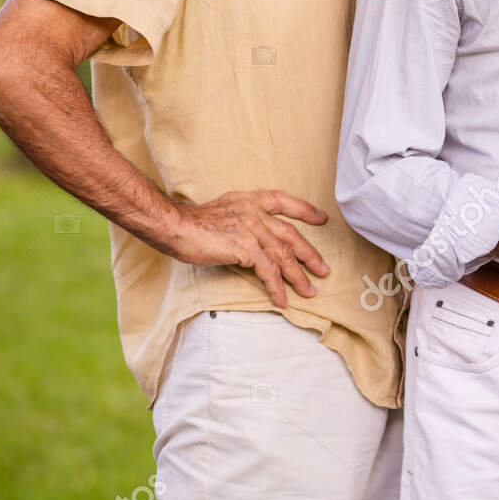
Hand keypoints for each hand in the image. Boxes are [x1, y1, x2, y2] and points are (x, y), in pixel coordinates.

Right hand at [168, 190, 330, 307]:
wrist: (174, 226)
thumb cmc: (191, 224)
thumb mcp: (222, 211)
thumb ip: (241, 218)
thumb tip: (252, 238)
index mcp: (249, 200)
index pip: (284, 200)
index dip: (304, 210)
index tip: (321, 218)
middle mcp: (255, 212)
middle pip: (291, 235)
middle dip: (309, 254)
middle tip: (323, 269)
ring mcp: (252, 229)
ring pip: (283, 256)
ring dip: (298, 276)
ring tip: (309, 290)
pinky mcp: (246, 247)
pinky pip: (268, 271)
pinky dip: (276, 287)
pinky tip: (282, 299)